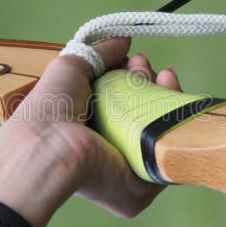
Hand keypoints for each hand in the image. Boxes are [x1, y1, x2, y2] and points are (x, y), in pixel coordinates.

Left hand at [0, 38, 181, 226]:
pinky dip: (177, 125)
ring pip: (159, 133)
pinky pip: (169, 156)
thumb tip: (123, 38)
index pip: (121, 102)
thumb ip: (99, 53)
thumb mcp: (71, 68)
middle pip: (143, 114)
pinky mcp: (141, 188)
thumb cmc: (49, 109)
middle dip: (149, 83)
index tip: (135, 59)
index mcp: (87, 129)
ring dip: (165, 98)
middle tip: (145, 67)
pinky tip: (173, 98)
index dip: (132, 77)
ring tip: (162, 76)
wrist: (49, 146)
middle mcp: (106, 150)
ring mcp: (125, 169)